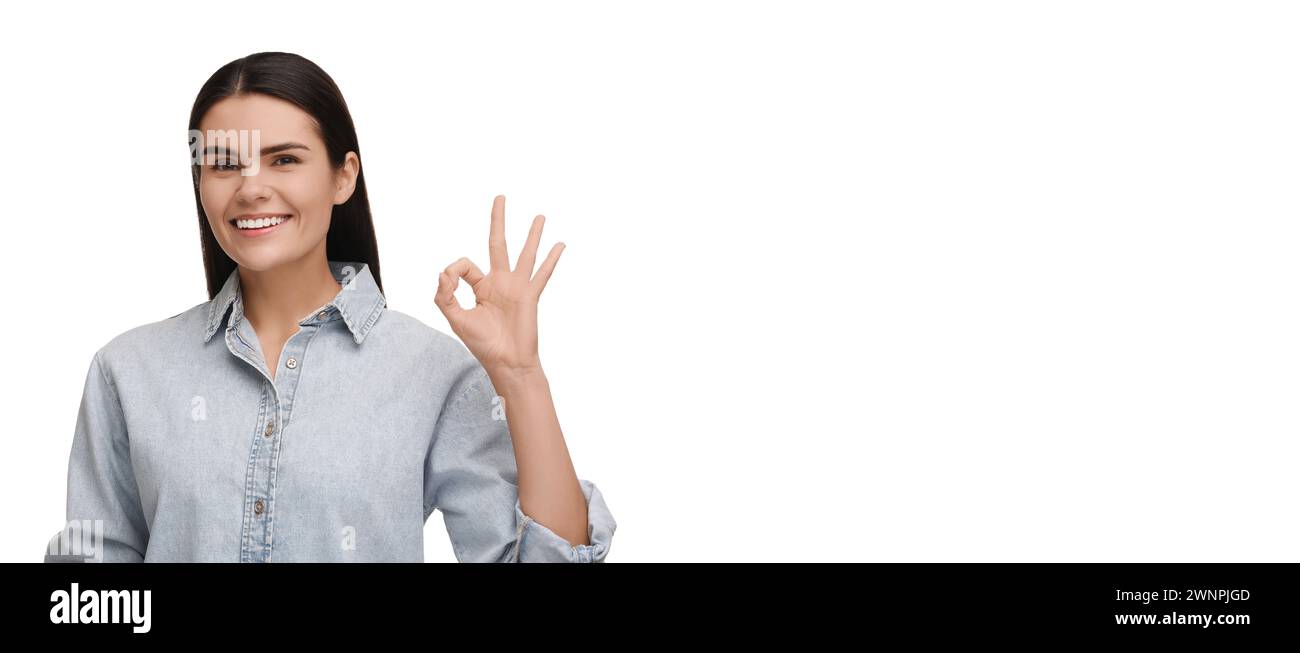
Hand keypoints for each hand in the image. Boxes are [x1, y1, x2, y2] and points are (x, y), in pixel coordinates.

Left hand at [435, 194, 564, 377]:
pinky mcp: (530, 295)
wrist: (507, 362)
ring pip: (525, 253)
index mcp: (480, 287)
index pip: (466, 265)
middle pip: (499, 243)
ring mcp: (517, 287)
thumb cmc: (483, 344)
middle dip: (498, 220)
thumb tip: (443, 271)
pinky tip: (560, 245)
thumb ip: (445, 295)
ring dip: (532, 234)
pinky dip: (551, 259)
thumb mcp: (456, 318)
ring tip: (539, 216)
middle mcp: (500, 282)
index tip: (451, 283)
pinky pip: (542, 274)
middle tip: (500, 197)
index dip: (455, 270)